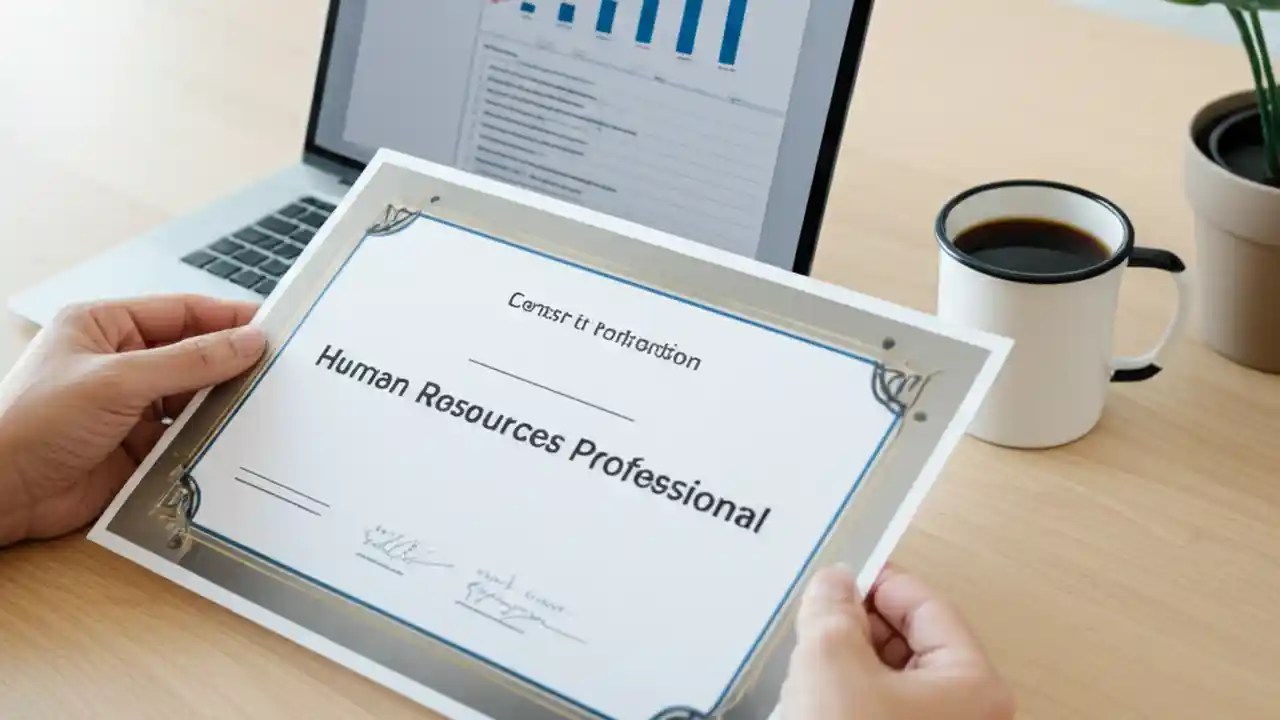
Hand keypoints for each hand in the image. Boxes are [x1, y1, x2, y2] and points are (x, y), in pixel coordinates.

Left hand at [0, 295, 265, 545]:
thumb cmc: (32, 421)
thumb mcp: (117, 381)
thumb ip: (188, 361)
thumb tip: (248, 341)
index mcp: (104, 326)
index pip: (183, 313)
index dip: (230, 319)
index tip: (275, 329)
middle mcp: (119, 363)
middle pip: (193, 357)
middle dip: (232, 367)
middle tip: (282, 374)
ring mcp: (128, 408)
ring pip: (193, 402)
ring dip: (221, 408)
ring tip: (267, 411)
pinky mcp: (135, 450)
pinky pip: (184, 440)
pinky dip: (208, 443)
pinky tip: (236, 445)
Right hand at [781, 564, 1014, 719]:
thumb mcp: (829, 659)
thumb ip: (833, 608)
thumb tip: (836, 584)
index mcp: (975, 687)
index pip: (927, 607)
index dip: (879, 583)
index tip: (843, 572)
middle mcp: (967, 716)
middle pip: (914, 644)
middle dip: (862, 626)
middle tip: (819, 614)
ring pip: (895, 680)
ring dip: (851, 662)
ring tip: (811, 661)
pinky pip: (883, 711)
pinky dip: (850, 697)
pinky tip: (815, 700)